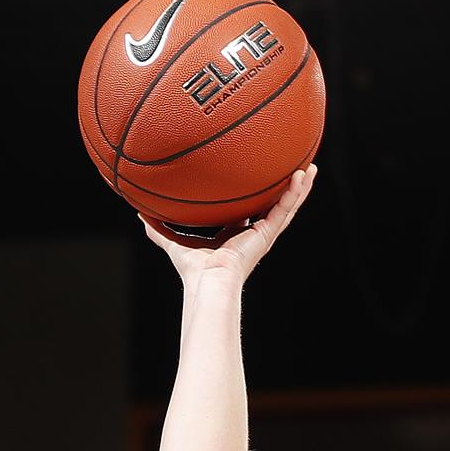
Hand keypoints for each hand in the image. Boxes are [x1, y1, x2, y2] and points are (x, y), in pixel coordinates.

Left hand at [143, 163, 315, 282]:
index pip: (247, 213)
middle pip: (270, 206)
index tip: (256, 182)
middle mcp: (252, 234)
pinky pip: (286, 208)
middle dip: (281, 190)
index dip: (252, 199)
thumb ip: (157, 228)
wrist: (208, 282)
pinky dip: (297, 192)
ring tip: (310, 168)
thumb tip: (139, 213)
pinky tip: (304, 174)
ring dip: (299, 188)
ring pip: (286, 206)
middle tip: (291, 171)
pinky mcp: (268, 234)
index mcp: (234, 236)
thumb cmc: (192, 270)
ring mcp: (263, 234)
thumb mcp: (173, 242)